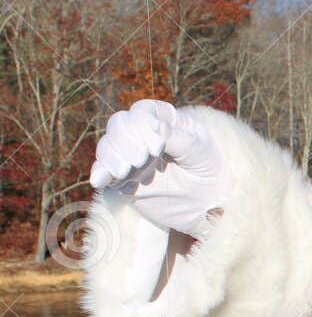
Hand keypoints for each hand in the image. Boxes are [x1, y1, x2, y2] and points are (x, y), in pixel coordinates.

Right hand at [90, 99, 230, 237]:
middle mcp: (142, 134)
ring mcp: (130, 155)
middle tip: (140, 161)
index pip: (141, 112)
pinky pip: (103, 172)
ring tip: (124, 172)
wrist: (206, 204)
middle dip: (124, 142)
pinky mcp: (122, 178)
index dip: (142, 126)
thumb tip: (154, 126)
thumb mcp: (199, 152)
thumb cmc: (207, 170)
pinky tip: (100, 181)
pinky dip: (100, 174)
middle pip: (119, 125)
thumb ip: (177, 138)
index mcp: (163, 119)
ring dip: (111, 157)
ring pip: (107, 146)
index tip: (157, 148)